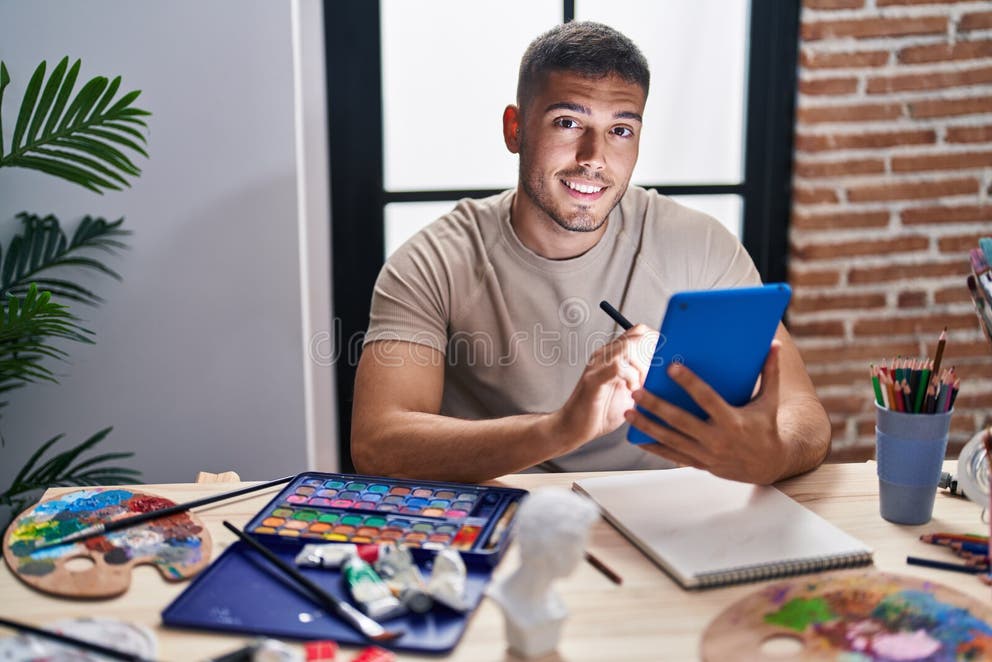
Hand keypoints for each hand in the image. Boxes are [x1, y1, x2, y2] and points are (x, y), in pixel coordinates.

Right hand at [556, 324, 657, 446]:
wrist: (572, 428)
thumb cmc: (601, 412)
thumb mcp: (629, 392)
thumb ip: (643, 379)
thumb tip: (670, 376)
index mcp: (613, 355)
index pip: (639, 331)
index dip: (656, 341)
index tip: (666, 361)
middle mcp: (604, 355)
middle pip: (637, 335)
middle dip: (653, 354)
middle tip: (655, 375)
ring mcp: (597, 365)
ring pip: (628, 347)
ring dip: (643, 366)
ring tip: (643, 384)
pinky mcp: (593, 380)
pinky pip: (617, 367)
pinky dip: (631, 378)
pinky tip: (632, 391)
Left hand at [624, 341, 785, 484]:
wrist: (769, 465)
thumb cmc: (767, 428)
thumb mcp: (770, 401)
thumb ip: (769, 373)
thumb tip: (774, 345)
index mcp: (733, 421)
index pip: (707, 399)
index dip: (689, 382)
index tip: (672, 367)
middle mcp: (717, 439)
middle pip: (681, 421)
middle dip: (656, 406)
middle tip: (637, 391)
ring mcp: (706, 454)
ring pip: (671, 440)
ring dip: (647, 426)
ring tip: (629, 412)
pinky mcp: (700, 464)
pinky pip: (672, 456)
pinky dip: (654, 447)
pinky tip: (637, 437)